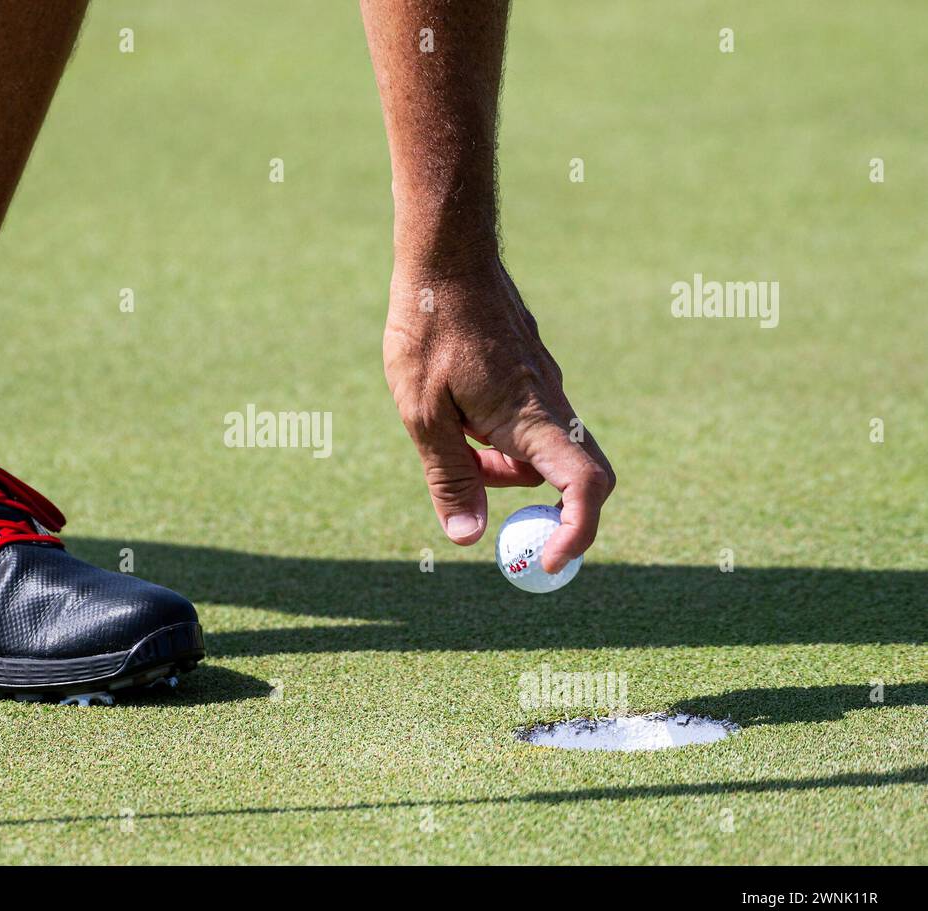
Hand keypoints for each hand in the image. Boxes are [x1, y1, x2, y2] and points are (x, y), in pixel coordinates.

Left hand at [383, 253, 614, 571]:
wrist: (446, 254)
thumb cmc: (429, 327)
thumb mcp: (421, 413)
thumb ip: (449, 476)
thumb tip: (469, 538)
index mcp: (530, 416)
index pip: (584, 486)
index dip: (577, 533)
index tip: (545, 561)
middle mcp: (550, 402)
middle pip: (571, 475)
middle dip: (538, 507)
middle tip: (484, 509)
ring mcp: (544, 384)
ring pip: (540, 450)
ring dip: (504, 467)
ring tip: (449, 437)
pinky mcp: (530, 371)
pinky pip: (528, 422)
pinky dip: (499, 438)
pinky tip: (456, 410)